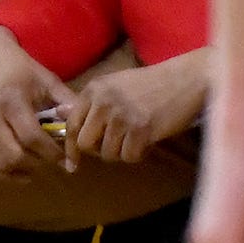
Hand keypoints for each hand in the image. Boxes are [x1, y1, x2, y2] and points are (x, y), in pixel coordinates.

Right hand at [0, 28, 80, 177]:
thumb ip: (66, 103)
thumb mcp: (46, 80)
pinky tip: (18, 168)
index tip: (65, 159)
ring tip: (35, 162)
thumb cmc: (19, 68)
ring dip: (21, 170)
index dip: (52, 154)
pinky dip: (3, 173)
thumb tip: (82, 127)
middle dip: (38, 163)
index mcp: (11, 101)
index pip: (33, 139)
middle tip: (49, 158)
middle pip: (15, 156)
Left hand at [65, 52, 207, 163]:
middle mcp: (103, 102)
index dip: (71, 146)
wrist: (186, 80)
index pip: (71, 124)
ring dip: (121, 152)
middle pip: (85, 143)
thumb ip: (88, 102)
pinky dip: (137, 154)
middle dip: (98, 150)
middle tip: (116, 145)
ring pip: (108, 153)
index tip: (73, 162)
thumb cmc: (151, 84)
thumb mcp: (114, 85)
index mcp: (93, 89)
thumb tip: (58, 114)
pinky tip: (146, 142)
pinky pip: (129, 156)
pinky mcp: (141, 129)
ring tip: (135, 139)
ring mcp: (121, 116)